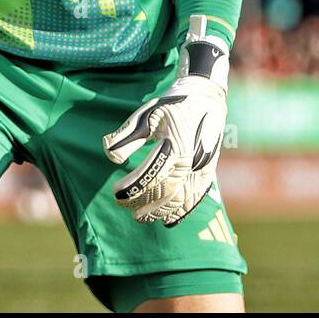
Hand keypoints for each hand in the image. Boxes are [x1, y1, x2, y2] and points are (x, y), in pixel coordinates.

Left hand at [103, 16, 228, 226]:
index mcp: (176, 145)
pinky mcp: (208, 171)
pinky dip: (182, 211)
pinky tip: (168, 220)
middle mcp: (192, 161)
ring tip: (140, 216)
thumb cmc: (172, 105)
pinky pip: (196, 198)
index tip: (115, 192)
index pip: (151, 175)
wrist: (206, 98)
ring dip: (159, 211)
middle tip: (122, 204)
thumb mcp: (147, 114)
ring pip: (180, 199)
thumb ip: (128, 136)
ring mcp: (202, 168)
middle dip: (142, 202)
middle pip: (165, 192)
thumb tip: (110, 156)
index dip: (132, 188)